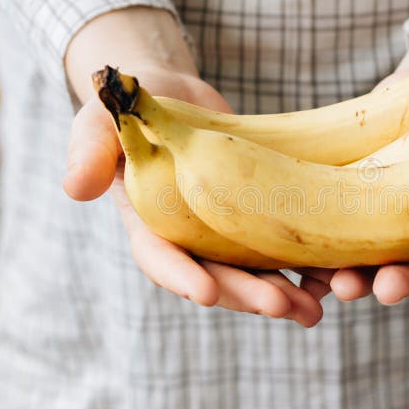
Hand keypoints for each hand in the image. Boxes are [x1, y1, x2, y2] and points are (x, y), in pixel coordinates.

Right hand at [62, 9, 322, 326]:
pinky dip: (305, 263)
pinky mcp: (253, 214)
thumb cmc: (133, 108)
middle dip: (248, 294)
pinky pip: (279, 245)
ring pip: (254, 270)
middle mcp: (187, 236)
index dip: (181, 277)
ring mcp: (223, 229)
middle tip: (283, 307)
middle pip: (216, 274)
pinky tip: (333, 275)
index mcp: (147, 221)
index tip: (207, 295)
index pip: (160, 257)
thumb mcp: (103, 120)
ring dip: (284, 293)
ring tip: (316, 308)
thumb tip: (75, 188)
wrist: (173, 99)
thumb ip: (89, 149)